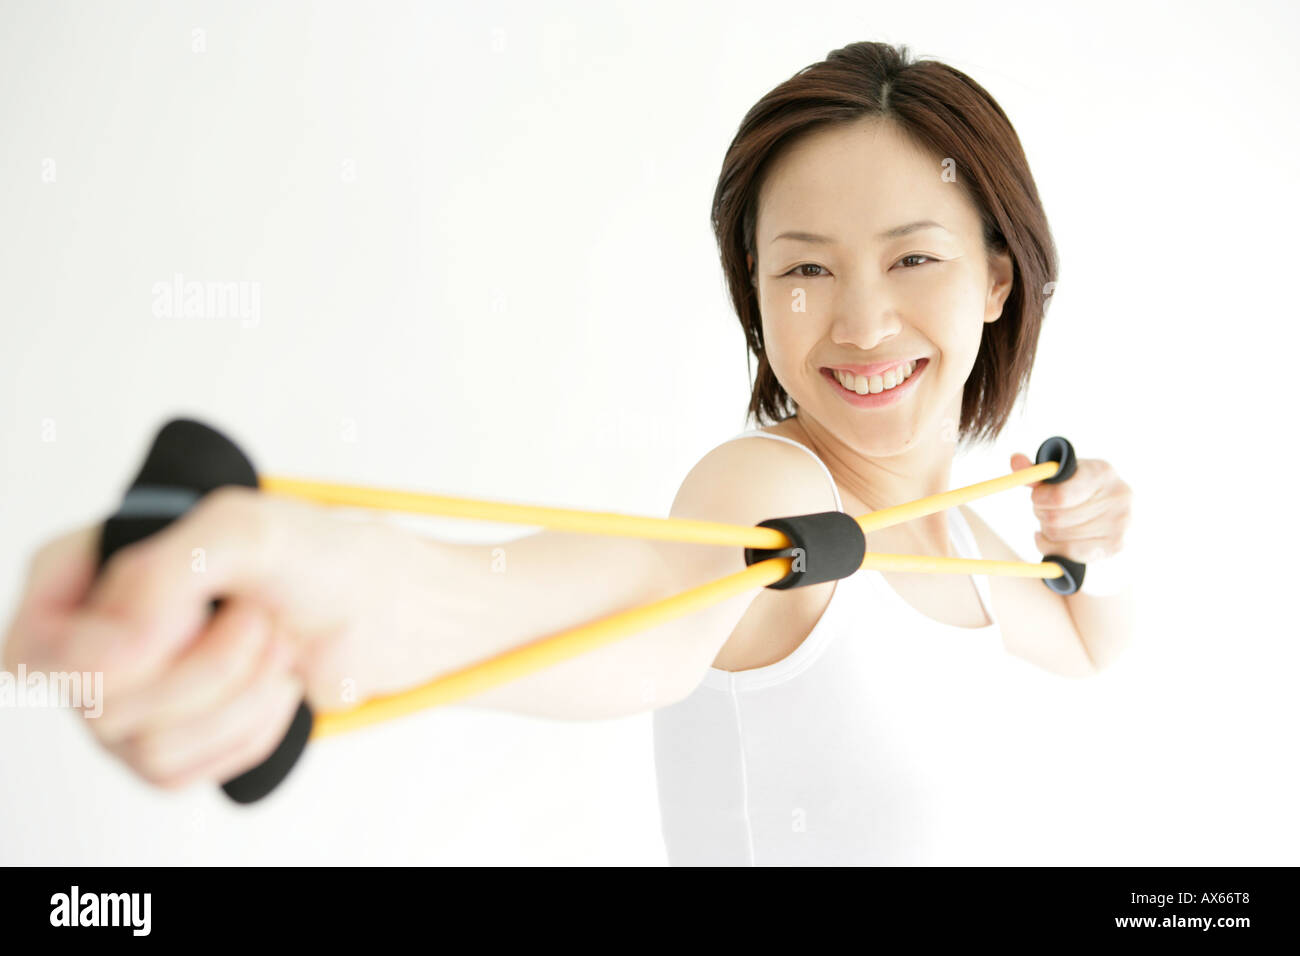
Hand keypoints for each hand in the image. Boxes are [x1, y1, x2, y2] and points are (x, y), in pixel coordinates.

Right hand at [1, 488, 439, 789]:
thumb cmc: (327, 561)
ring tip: (276, 646)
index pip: (34, 640)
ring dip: (238, 694)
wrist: (389, 617)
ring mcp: (135, 697)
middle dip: (206, 663)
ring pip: (143, 744)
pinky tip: (275, 688)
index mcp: (99, 567)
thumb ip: (169, 568)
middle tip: (257, 617)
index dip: (94, 653)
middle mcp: (102, 636)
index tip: (174, 628)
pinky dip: (247, 731)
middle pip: (97, 701)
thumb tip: (122, 640)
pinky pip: (178, 773)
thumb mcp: (254, 531)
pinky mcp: (175, 743)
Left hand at [1010, 453, 1132, 563]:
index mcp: (1101, 472)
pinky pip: (1069, 552)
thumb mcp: (1061, 475)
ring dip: (1047, 530)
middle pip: (1056, 518)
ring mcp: (1120, 523)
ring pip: (1060, 535)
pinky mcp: (1116, 545)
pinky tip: (1051, 538)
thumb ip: (1038, 470)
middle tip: (1044, 510)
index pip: (1060, 496)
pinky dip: (1051, 547)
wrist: (1112, 507)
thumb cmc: (1080, 488)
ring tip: (1055, 522)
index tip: (1037, 497)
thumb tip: (1015, 461)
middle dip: (1042, 514)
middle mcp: (1118, 496)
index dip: (1040, 499)